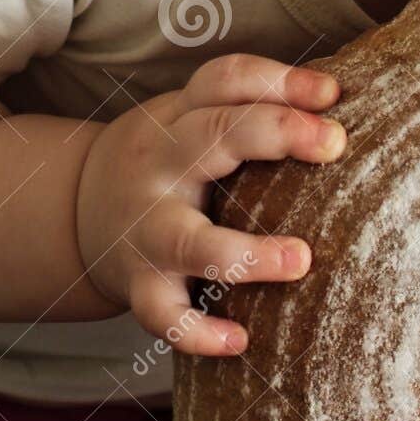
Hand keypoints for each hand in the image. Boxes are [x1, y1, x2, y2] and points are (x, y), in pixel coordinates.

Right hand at [75, 53, 346, 355]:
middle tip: (334, 143)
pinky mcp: (138, 284)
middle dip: (276, 133)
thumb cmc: (170, 161)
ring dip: (246, 252)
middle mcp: (162, 165)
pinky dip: (197, 331)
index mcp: (181, 116)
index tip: (334, 94)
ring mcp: (147, 228)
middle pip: (214, 134)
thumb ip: (253, 110)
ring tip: (302, 260)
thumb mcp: (192, 118)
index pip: (226, 81)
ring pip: (190, 240)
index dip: (280, 80)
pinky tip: (241, 340)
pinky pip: (163, 313)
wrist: (73, 209)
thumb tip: (346, 103)